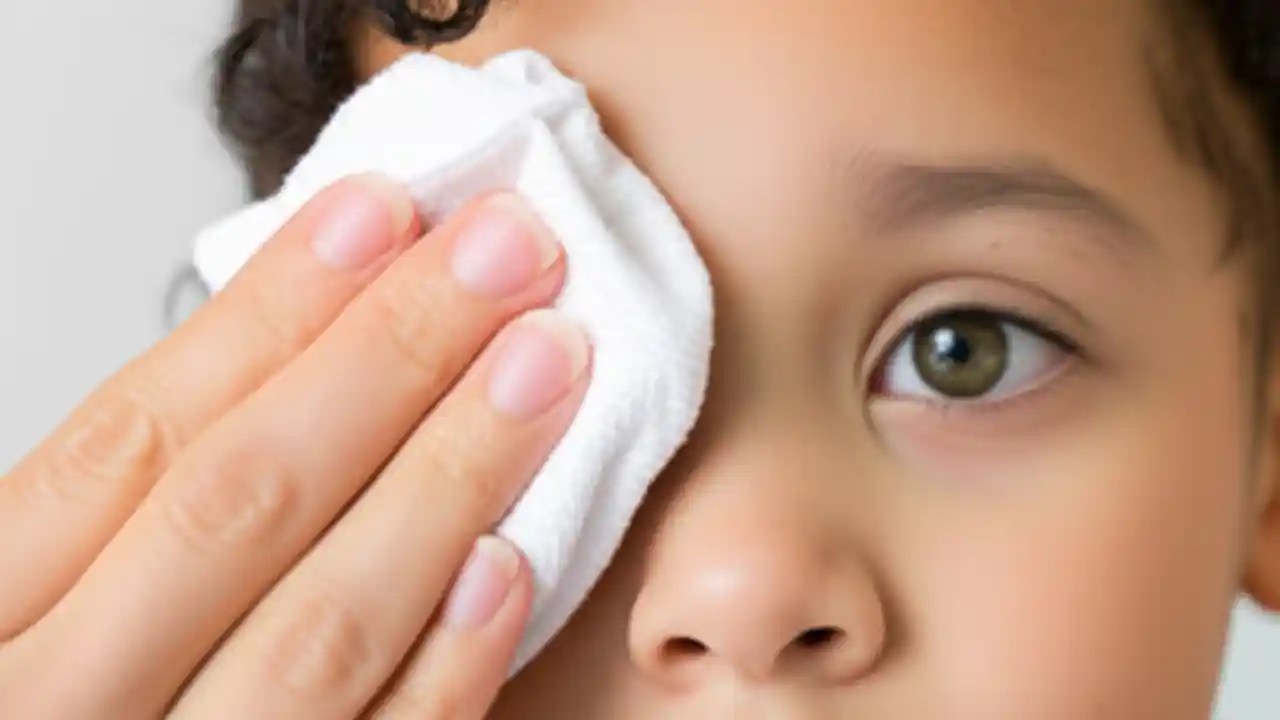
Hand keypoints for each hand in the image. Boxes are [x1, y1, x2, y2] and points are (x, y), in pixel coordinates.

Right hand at [0, 175, 588, 717]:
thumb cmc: (47, 705)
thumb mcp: (37, 606)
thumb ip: (130, 520)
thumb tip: (295, 346)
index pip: (134, 439)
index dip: (268, 315)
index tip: (384, 213)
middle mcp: (59, 709)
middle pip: (238, 506)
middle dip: (388, 361)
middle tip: (510, 252)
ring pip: (317, 628)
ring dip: (445, 481)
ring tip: (547, 365)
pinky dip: (441, 667)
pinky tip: (512, 560)